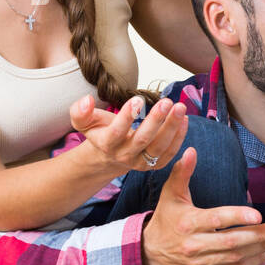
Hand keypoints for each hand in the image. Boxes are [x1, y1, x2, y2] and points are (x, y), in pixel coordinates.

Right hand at [70, 93, 189, 174]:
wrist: (109, 154)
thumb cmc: (99, 131)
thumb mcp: (83, 121)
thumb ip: (80, 112)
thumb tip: (86, 100)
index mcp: (107, 144)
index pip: (117, 132)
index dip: (127, 116)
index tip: (138, 99)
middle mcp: (125, 155)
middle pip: (143, 140)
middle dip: (156, 120)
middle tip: (167, 101)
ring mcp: (141, 162)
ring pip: (160, 147)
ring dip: (172, 127)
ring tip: (180, 107)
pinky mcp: (155, 164)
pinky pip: (169, 152)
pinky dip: (179, 137)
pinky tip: (185, 119)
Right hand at [141, 147, 264, 264]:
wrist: (147, 256)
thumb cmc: (165, 221)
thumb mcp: (171, 195)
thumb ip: (182, 173)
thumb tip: (191, 151)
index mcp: (188, 223)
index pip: (216, 219)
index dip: (238, 217)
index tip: (258, 215)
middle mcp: (194, 245)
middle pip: (232, 242)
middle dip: (261, 235)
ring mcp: (201, 264)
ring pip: (237, 258)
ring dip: (262, 249)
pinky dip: (254, 263)